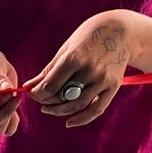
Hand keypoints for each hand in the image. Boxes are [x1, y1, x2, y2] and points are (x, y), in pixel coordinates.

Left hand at [25, 11, 132, 127]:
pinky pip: (96, 109)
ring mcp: (103, 80)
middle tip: (40, 100)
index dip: (37, 93)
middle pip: (62, 97)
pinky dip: (82, 119)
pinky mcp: (113, 86)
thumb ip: (49, 70)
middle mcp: (90, 71)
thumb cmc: (88, 36)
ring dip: (59, 111)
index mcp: (74, 58)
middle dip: (46, 101)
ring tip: (50, 108)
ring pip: (77, 105)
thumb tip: (30, 87)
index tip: (32, 93)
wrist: (121, 30)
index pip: (50, 85)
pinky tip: (69, 122)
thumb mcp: (66, 48)